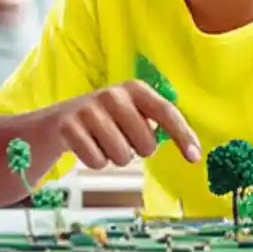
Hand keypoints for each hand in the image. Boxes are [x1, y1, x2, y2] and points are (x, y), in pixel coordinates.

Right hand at [57, 81, 200, 169]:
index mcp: (134, 89)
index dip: (183, 136)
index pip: (166, 112)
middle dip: (138, 150)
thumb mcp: (131, 114)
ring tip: (102, 142)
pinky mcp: (69, 127)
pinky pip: (97, 162)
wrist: (57, 121)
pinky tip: (86, 146)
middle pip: (146, 144)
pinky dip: (95, 161)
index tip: (194, 158)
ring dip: (115, 157)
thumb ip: (157, 124)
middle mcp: (113, 95)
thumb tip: (192, 149)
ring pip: (122, 156)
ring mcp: (89, 110)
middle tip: (122, 139)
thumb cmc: (105, 121)